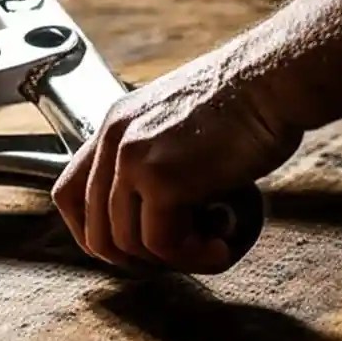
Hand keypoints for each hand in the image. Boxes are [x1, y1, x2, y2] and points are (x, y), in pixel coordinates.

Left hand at [53, 50, 301, 272]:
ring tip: (210, 245)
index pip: (68, 194)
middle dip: (135, 258)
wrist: (273, 81)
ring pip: (129, 244)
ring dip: (174, 259)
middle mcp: (115, 141)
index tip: (128, 249)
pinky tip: (220, 245)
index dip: (91, 233)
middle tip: (177, 255)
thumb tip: (156, 210)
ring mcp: (134, 160)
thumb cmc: (245, 101)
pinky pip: (163, 244)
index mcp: (115, 126)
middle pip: (95, 230)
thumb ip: (155, 156)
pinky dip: (194, 257)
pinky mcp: (163, 180)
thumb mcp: (178, 122)